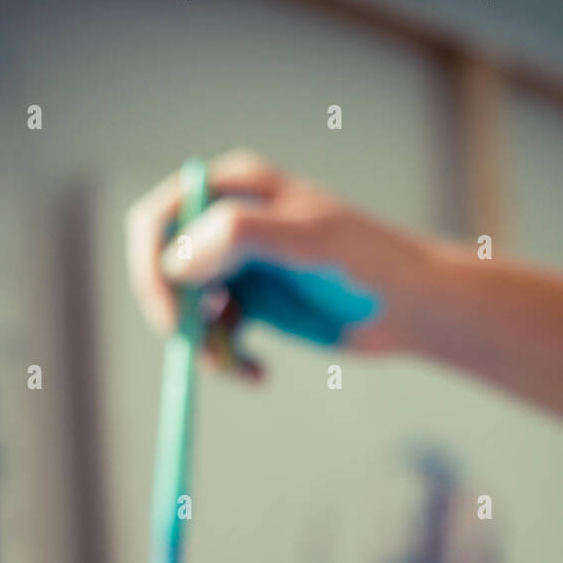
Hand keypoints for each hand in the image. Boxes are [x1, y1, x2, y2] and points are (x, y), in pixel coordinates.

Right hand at [124, 149, 445, 372]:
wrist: (410, 306)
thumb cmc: (368, 262)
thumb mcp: (308, 241)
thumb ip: (242, 236)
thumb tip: (178, 259)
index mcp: (233, 188)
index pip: (159, 219)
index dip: (152, 267)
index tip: (174, 316)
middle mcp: (228, 223)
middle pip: (163, 267)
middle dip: (176, 313)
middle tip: (202, 351)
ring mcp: (238, 266)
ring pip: (187, 310)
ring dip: (204, 346)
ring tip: (243, 368)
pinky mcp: (253, 305)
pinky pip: (215, 337)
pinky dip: (227, 360)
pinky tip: (259, 373)